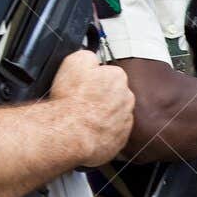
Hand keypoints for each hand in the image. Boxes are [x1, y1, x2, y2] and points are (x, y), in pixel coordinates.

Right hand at [50, 50, 133, 166]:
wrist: (69, 133)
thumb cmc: (71, 100)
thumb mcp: (73, 62)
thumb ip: (88, 56)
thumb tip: (92, 59)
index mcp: (117, 77)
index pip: (109, 74)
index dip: (94, 79)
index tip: (84, 85)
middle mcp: (127, 98)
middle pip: (114, 94)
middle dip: (101, 97)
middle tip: (82, 101)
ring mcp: (125, 121)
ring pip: (115, 114)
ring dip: (103, 115)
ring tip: (83, 117)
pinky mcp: (120, 140)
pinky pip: (113, 133)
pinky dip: (102, 132)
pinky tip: (88, 130)